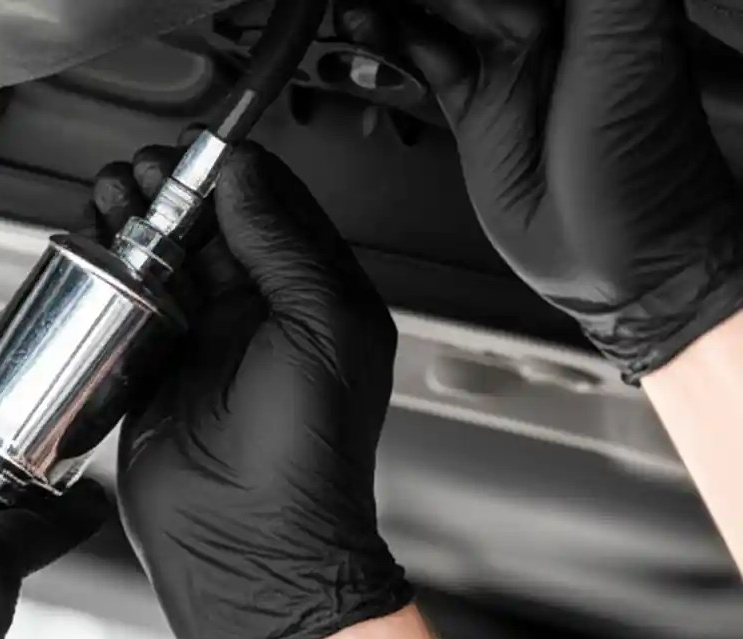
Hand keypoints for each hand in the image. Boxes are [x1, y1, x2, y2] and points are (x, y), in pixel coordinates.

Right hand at [96, 143, 411, 638]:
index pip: (274, 206)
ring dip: (139, 223)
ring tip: (114, 198)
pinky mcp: (157, 369)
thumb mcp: (319, 329)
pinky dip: (112, 272)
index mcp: (315, 298)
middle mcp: (261, 314)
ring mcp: (206, 341)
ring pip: (168, 258)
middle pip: (213, 225)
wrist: (249, 542)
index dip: (233, 171)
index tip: (196, 153)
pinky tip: (97, 249)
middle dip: (175, 191)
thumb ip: (283, 244)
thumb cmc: (305, 455)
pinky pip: (132, 304)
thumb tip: (245, 176)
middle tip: (145, 174)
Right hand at [375, 0, 742, 380]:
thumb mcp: (625, 44)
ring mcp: (505, 58)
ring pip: (433, 6)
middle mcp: (546, 16)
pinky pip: (420, 54)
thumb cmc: (644, 164)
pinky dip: (386, 38)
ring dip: (389, 0)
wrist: (625, 262)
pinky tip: (360, 25)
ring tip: (344, 0)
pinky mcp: (474, 102)